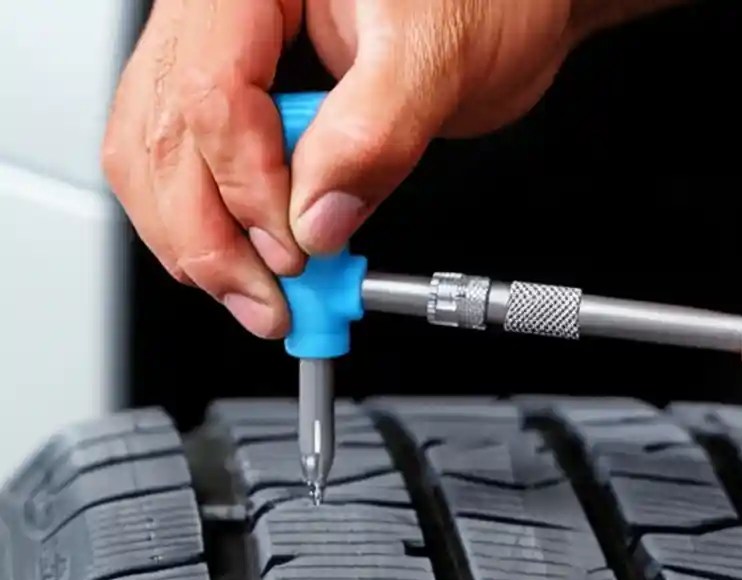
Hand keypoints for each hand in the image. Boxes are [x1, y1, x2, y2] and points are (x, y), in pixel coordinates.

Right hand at [102, 0, 586, 336]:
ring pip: (157, 156)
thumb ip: (375, 133)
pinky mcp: (233, 88)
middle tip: (269, 304)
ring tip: (263, 295)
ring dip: (200, 241)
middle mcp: (216, 11)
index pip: (210, 96)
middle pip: (162, 135)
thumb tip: (316, 221)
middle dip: (208, 237)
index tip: (295, 255)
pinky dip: (216, 221)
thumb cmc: (480, 1)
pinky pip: (188, 160)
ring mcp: (214, 48)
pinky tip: (257, 259)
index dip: (246, 191)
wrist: (502, 3)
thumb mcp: (439, 57)